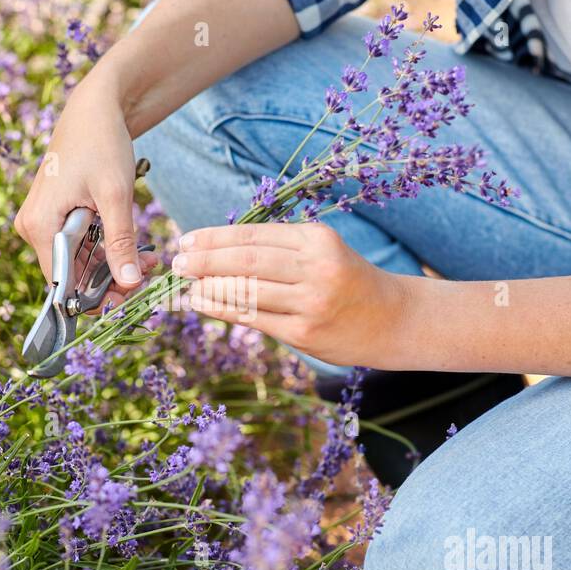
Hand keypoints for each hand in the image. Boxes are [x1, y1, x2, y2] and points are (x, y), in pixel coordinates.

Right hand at [13, 77, 156, 305]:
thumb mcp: (115, 196)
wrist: (95, 108)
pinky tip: (135, 249)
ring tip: (149, 260)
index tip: (130, 299)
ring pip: (78, 263)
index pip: (63, 284)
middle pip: (71, 276)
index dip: (96, 298)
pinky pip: (79, 246)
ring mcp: (42, 222)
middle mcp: (33, 228)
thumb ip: (121, 242)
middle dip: (111, 281)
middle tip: (148, 275)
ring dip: (113, 266)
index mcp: (39, 225)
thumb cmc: (102, 143)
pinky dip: (106, 251)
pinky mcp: (55, 216)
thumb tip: (129, 284)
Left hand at [173, 222, 415, 368]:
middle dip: (205, 260)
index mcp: (317, 240)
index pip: (254, 235)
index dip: (215, 237)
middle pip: (246, 260)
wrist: (393, 319)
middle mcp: (315, 268)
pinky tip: (203, 303)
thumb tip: (218, 248)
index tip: (187, 239)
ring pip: (246, 291)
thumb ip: (280, 248)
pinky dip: (223, 310)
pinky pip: (254, 318)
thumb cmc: (348, 280)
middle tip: (177, 261)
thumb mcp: (322, 251)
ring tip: (185, 285)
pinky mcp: (305, 334)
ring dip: (208, 287)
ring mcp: (310, 303)